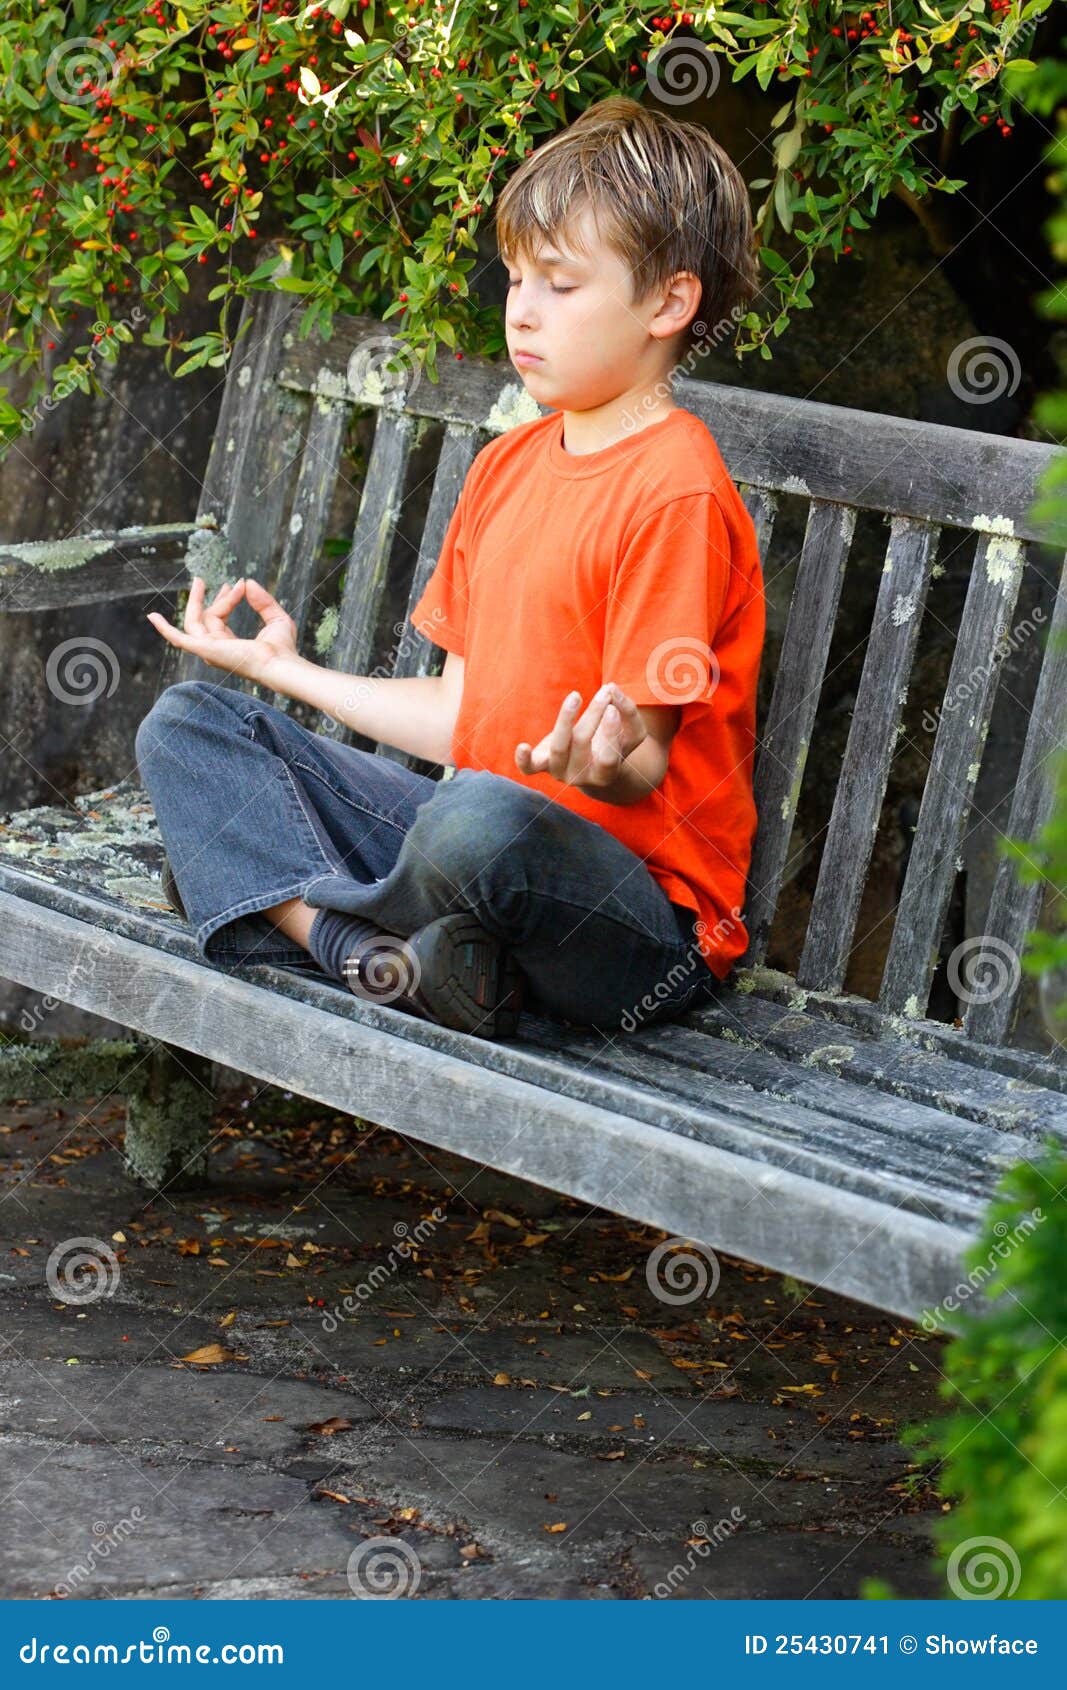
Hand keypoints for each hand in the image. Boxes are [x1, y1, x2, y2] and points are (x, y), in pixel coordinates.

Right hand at [145, 576, 300, 685]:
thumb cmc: (283, 650)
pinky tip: (152, 617)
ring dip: (197, 600)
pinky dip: (164, 628)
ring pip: (195, 621)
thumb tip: (248, 582)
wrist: (281, 663)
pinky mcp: (206, 649)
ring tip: (200, 581)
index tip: (240, 584)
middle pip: (204, 619)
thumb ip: (262, 601)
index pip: (218, 619)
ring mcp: (209, 651)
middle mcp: (216, 650)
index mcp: (229, 646)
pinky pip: (179, 639)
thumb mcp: (275, 618)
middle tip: (201, 579)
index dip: (227, 599)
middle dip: (202, 598)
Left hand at [514, 681, 646, 790]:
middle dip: (593, 716)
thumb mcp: (631, 731)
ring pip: (559, 747)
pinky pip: (528, 767)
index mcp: (604, 776)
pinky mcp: (542, 764)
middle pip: (582, 744)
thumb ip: (628, 711)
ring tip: (576, 696)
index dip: (610, 733)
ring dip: (566, 719)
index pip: (608, 759)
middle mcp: (579, 778)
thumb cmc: (616, 743)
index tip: (612, 709)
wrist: (593, 762)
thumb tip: (612, 689)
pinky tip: (523, 746)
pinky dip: (524, 759)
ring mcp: (558, 772)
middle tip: (605, 693)